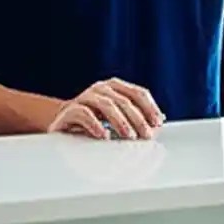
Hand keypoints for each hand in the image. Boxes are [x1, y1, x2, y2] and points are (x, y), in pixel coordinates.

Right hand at [47, 78, 164, 139]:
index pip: (138, 93)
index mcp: (116, 87)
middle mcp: (101, 88)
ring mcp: (84, 97)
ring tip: (129, 136)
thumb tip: (160, 121)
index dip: (150, 108)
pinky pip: (85, 114)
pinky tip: (104, 136)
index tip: (158, 123)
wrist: (63, 123)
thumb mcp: (117, 116)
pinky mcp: (70, 110)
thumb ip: (137, 116)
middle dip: (138, 119)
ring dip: (121, 122)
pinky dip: (96, 125)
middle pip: (125, 101)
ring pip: (107, 105)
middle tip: (146, 135)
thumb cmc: (96, 120)